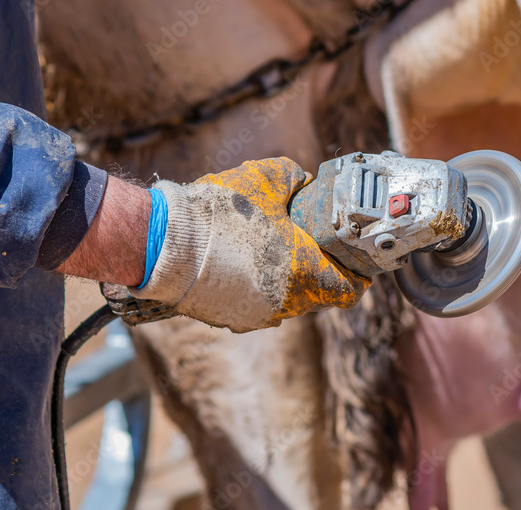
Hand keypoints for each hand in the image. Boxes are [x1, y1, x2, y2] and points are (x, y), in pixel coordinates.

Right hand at [136, 158, 370, 332]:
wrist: (163, 244)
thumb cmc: (218, 213)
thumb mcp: (268, 178)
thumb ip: (297, 180)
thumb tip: (304, 185)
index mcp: (305, 274)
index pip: (350, 290)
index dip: (356, 275)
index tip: (351, 260)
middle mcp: (287, 303)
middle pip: (318, 294)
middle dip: (317, 270)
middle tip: (308, 244)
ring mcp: (258, 316)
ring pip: (287, 301)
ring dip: (286, 279)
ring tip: (269, 249)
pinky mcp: (232, 320)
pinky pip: (258, 305)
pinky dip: (257, 288)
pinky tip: (241, 263)